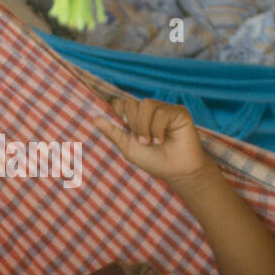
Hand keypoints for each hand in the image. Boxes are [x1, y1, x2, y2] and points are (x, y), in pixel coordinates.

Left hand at [92, 97, 212, 185]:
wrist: (176, 172)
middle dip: (134, 123)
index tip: (122, 122)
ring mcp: (165, 110)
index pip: (123, 103)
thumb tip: (94, 118)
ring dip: (144, 125)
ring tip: (151, 142)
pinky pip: (162, 112)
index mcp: (138, 118)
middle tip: (143, 141)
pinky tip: (162, 140)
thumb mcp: (128, 147)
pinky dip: (158, 128)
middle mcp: (151, 112)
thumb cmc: (154, 161)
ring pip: (146, 104)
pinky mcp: (179, 112)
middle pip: (132, 103)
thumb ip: (113, 132)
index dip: (119, 108)